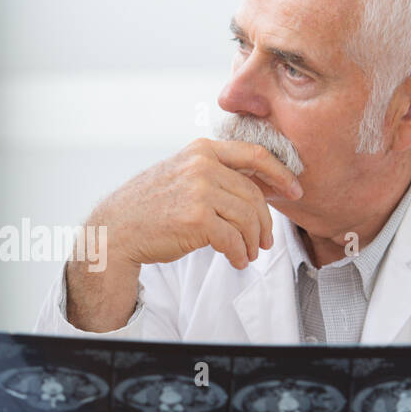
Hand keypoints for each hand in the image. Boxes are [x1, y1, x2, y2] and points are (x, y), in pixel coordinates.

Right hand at [65, 138, 301, 330]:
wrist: (116, 229)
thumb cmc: (149, 206)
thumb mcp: (181, 174)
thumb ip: (214, 173)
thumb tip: (256, 189)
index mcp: (202, 150)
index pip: (255, 155)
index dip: (281, 173)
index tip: (294, 190)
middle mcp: (202, 166)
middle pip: (254, 194)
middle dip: (265, 222)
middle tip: (265, 241)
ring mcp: (200, 191)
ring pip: (247, 218)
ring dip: (253, 241)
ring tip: (249, 254)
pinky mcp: (197, 219)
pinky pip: (233, 239)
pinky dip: (239, 253)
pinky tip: (237, 260)